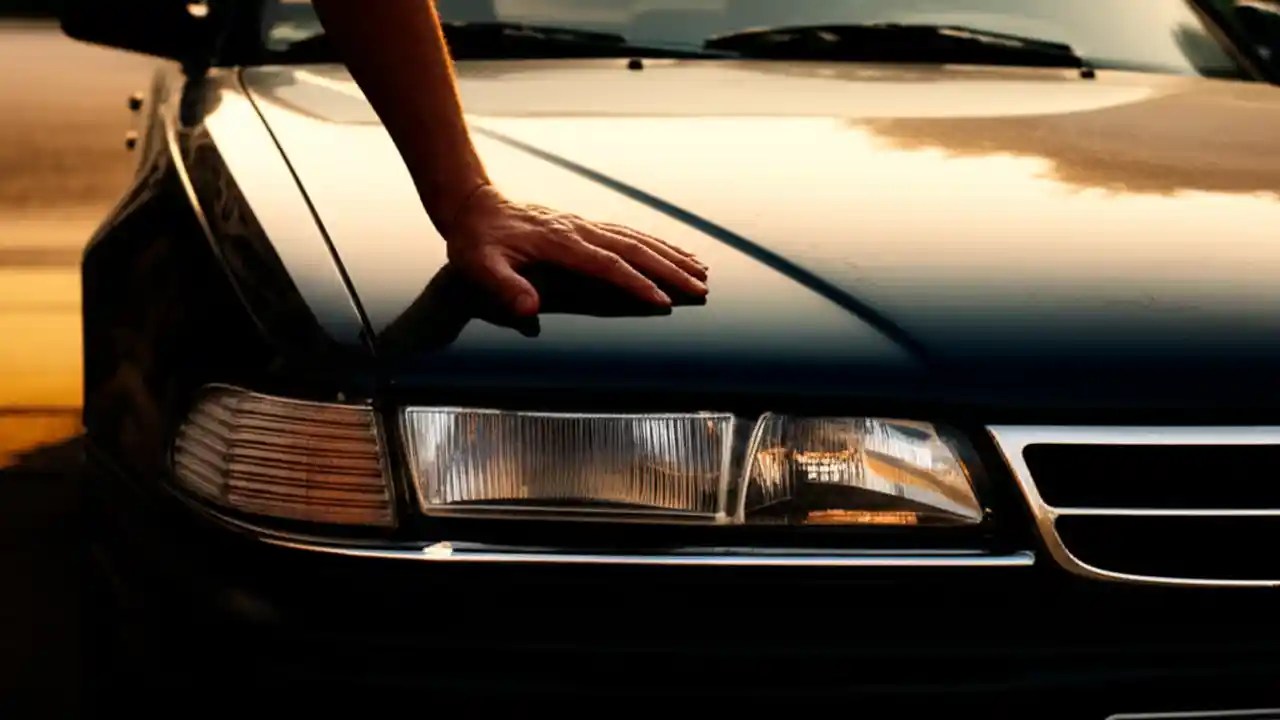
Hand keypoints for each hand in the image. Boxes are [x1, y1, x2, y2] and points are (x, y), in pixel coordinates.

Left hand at [441, 185, 708, 315]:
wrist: (474, 204)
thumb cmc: (476, 239)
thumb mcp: (480, 265)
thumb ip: (504, 286)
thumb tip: (527, 309)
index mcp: (560, 243)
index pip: (608, 265)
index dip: (636, 284)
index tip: (662, 301)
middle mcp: (580, 230)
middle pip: (635, 249)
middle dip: (670, 270)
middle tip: (700, 288)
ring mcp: (585, 225)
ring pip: (638, 238)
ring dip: (670, 255)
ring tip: (700, 271)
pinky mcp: (585, 225)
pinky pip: (628, 233)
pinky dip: (655, 243)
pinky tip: (672, 252)